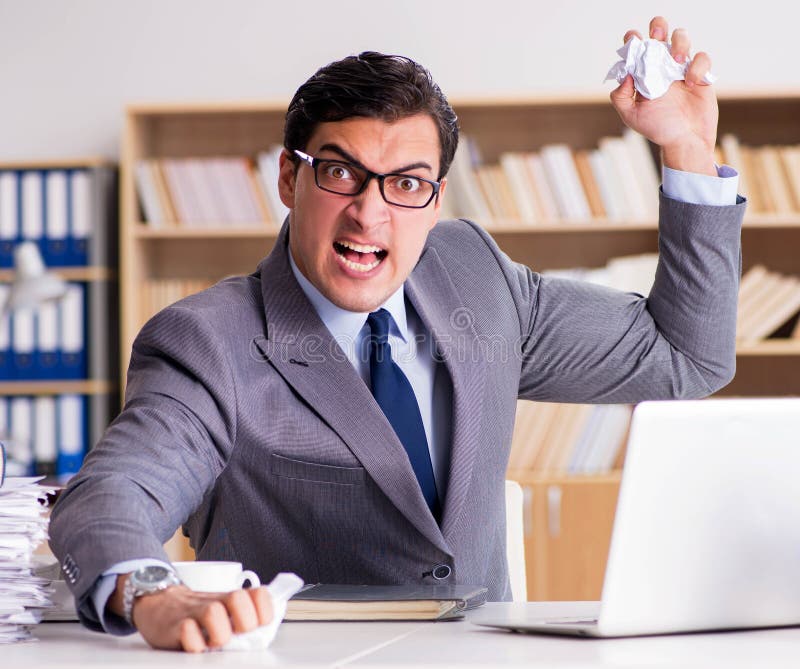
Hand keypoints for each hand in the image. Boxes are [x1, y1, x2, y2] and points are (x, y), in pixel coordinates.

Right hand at [114, 575, 272, 651]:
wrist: (158, 603)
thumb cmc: (196, 612)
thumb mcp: (222, 609)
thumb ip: (243, 618)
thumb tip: (264, 634)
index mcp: (230, 599)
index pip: (258, 594)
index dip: (264, 611)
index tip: (259, 624)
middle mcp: (214, 602)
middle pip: (237, 598)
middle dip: (243, 621)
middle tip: (236, 633)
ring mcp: (193, 612)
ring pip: (213, 612)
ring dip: (218, 633)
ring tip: (214, 642)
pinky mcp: (173, 626)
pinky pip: (186, 631)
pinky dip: (193, 642)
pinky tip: (194, 644)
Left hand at [610, 16, 717, 175]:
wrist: (684, 141)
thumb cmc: (658, 128)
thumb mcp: (631, 116)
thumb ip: (621, 97)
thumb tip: (625, 75)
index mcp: (643, 73)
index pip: (636, 48)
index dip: (633, 40)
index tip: (633, 41)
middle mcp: (661, 66)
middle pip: (659, 33)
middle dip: (657, 26)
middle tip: (656, 35)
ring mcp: (681, 68)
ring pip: (681, 37)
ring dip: (679, 42)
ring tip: (676, 60)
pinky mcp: (701, 73)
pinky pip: (702, 57)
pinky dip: (697, 66)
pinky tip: (690, 82)